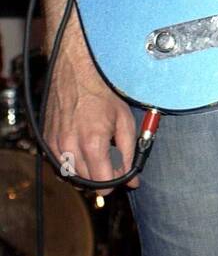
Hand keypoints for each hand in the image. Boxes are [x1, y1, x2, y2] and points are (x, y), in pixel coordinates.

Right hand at [42, 17, 139, 194]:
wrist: (77, 72)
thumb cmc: (103, 92)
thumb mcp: (125, 121)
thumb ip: (130, 153)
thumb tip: (133, 179)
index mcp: (92, 143)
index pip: (102, 184)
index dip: (116, 184)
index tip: (123, 178)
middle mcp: (70, 147)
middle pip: (86, 183)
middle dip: (102, 178)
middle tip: (112, 163)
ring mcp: (55, 145)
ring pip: (71, 176)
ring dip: (86, 173)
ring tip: (98, 154)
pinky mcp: (46, 141)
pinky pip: (59, 165)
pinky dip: (72, 164)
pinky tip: (83, 151)